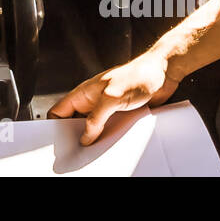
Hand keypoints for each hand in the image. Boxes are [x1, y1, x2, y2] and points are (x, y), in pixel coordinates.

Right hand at [47, 50, 178, 144]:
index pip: (59, 110)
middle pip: (74, 121)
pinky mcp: (119, 112)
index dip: (56, 125)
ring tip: (98, 146)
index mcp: (84, 92)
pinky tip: (113, 141)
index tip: (61, 140)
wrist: (163, 72)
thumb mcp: (112, 98)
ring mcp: (106, 106)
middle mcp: (92, 99)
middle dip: (76, 135)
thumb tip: (85, 135)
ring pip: (93, 126)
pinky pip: (108, 127)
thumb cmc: (139, 75)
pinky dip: (109, 136)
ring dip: (95, 136)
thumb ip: (96, 117)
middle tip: (80, 148)